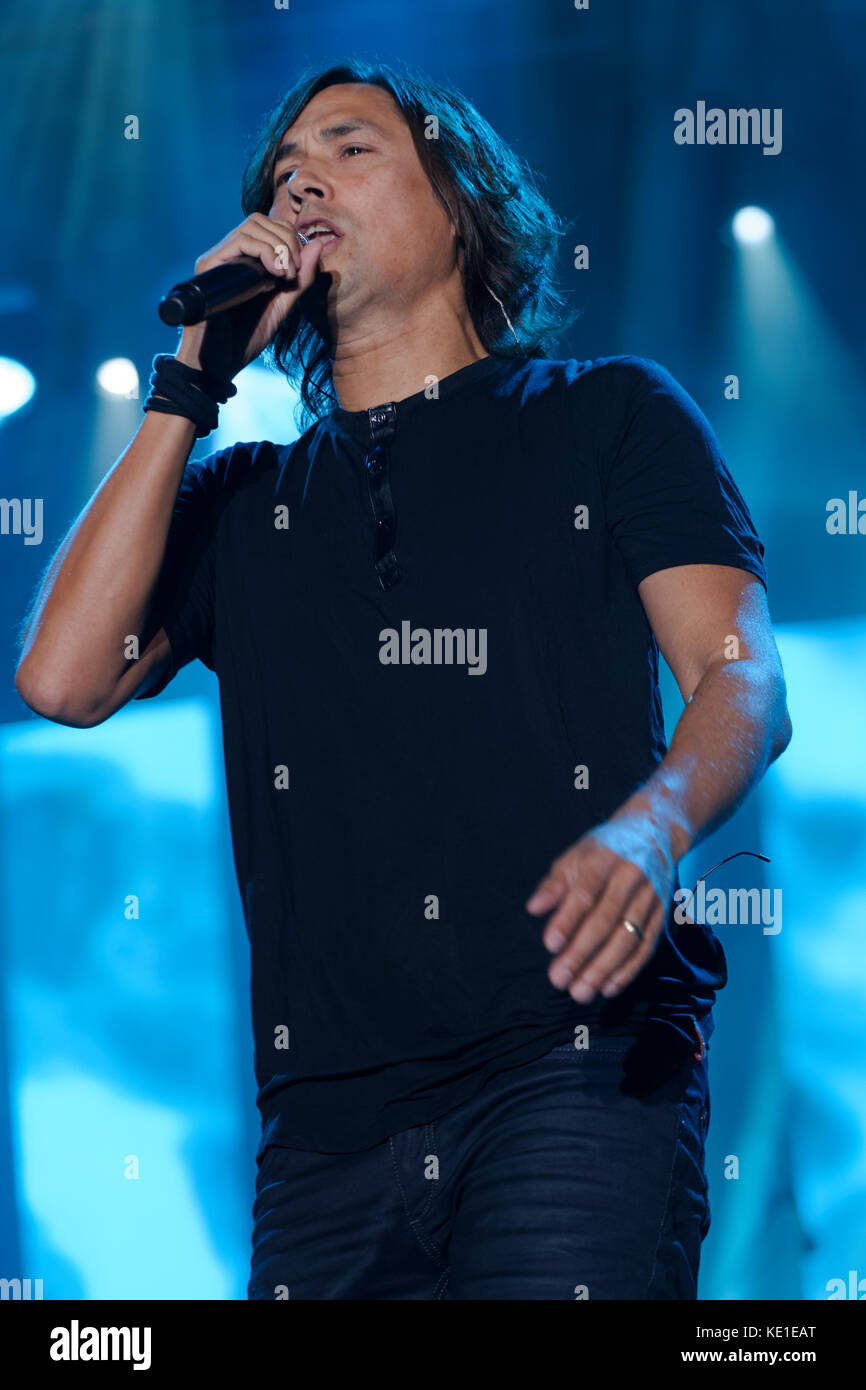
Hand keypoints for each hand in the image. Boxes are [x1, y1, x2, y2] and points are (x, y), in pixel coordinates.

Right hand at [175, 212, 323, 380]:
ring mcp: (218, 259)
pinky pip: (239, 241)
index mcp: (245, 261)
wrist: (220, 363)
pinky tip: (274, 274)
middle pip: (261, 219)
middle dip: (287, 240)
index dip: (291, 238)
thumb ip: (301, 279)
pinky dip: (264, 251)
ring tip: (285, 275)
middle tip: (294, 272)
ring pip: (251, 225)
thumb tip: (317, 245)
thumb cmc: (247, 338)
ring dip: (278, 245)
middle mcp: (229, 255)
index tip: (299, 270)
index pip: (270, 226)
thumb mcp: (283, 306)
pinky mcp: (209, 266)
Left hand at [525, 806, 677, 1002]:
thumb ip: (555, 882)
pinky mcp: (662, 913)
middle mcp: (631, 877)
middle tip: (559, 979)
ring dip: (604, 968)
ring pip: (628, 937)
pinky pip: (647, 946)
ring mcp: (650, 896)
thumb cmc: (607, 848)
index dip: (567, 919)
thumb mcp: (577, 854)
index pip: (586, 891)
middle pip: (607, 919)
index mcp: (605, 858)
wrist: (657, 831)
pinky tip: (609, 988)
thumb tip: (533, 908)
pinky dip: (629, 970)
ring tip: (581, 992)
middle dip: (582, 952)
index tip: (549, 945)